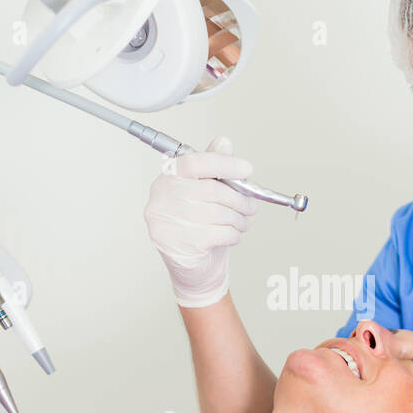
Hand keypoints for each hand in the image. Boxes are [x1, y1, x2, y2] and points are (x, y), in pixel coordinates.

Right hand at [144, 136, 257, 306]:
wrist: (193, 270)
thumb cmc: (200, 227)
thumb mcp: (208, 193)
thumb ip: (212, 166)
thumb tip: (223, 142)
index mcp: (166, 179)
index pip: (193, 162)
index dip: (223, 163)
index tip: (246, 168)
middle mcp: (160, 199)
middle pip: (211, 190)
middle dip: (239, 198)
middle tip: (251, 206)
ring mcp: (166, 223)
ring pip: (217, 213)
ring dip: (239, 218)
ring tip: (243, 222)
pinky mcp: (178, 244)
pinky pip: (218, 232)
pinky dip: (233, 234)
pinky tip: (233, 235)